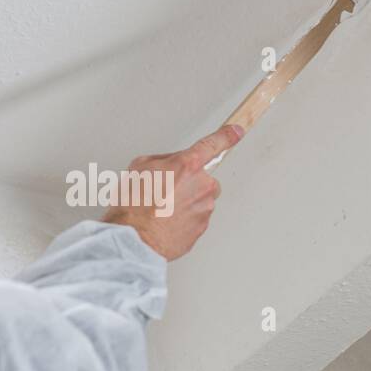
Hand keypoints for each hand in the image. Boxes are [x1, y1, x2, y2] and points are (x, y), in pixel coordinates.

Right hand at [102, 124, 243, 260]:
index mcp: (187, 165)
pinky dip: (184, 219)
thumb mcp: (140, 167)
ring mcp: (204, 208)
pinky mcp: (202, 227)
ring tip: (162, 209)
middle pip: (205, 179)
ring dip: (187, 203)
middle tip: (167, 192)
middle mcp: (201, 185)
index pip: (212, 144)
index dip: (226, 136)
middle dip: (191, 183)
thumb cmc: (134, 206)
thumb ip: (163, 160)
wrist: (135, 239)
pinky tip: (166, 221)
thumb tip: (170, 163)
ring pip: (201, 200)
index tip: (236, 131)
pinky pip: (196, 218)